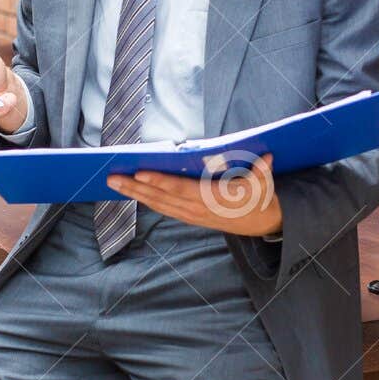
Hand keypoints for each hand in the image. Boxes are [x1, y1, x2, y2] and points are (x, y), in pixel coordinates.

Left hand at [108, 153, 283, 237]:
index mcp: (213, 199)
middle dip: (135, 188)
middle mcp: (198, 209)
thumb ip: (263, 170)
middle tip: (112, 178)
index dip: (160, 182)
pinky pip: (164, 209)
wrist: (261, 222)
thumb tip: (267, 157)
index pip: (181, 189)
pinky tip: (133, 193)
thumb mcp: (264, 184)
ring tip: (115, 183)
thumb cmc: (260, 197)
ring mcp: (192, 215)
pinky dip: (147, 200)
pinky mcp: (190, 217)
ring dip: (135, 195)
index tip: (140, 173)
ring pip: (158, 205)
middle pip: (161, 198)